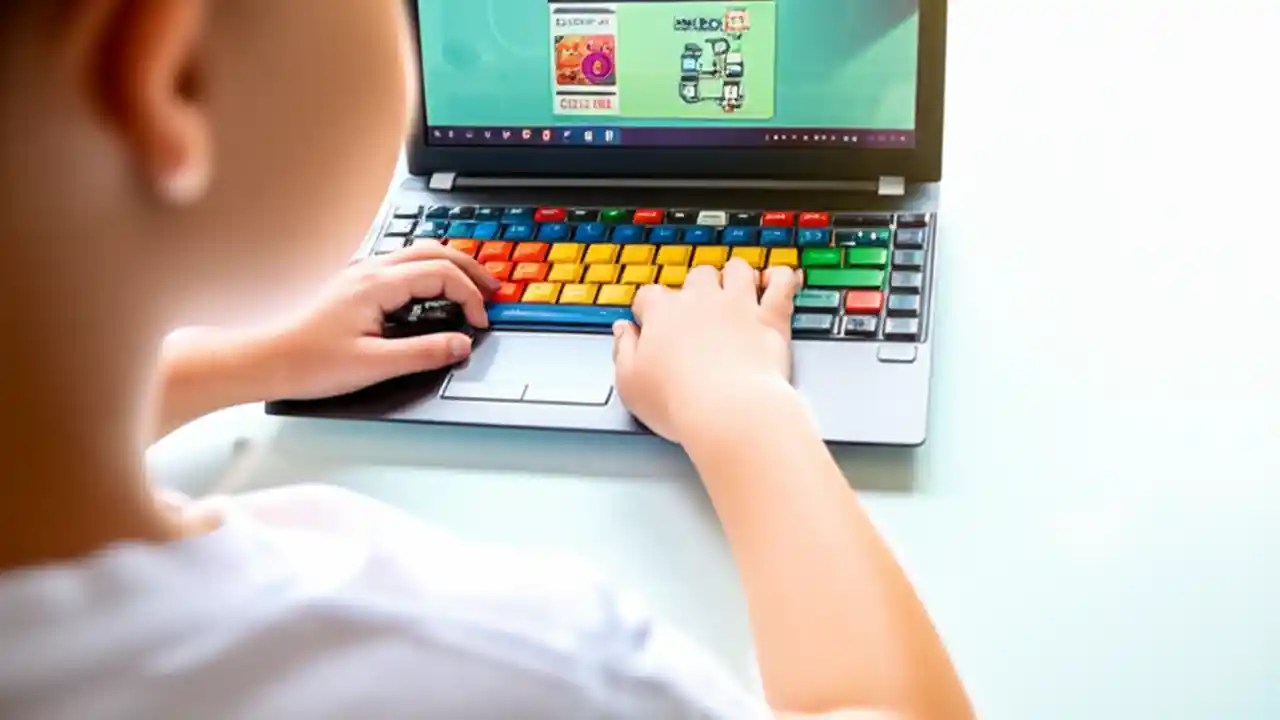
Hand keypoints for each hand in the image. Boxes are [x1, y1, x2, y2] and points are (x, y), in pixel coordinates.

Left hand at [253, 243, 499, 399]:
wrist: (262, 358)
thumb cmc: (306, 361)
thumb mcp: (373, 365)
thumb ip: (423, 353)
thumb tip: (461, 344)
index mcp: (376, 284)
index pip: (441, 274)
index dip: (470, 296)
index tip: (479, 322)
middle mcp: (368, 270)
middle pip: (434, 251)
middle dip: (470, 269)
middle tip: (494, 290)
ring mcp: (359, 273)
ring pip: (416, 254)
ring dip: (449, 266)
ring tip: (470, 287)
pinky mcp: (352, 283)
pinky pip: (400, 265)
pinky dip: (428, 272)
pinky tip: (430, 291)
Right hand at [611, 259, 801, 443]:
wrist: (729, 411)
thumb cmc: (678, 401)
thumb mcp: (629, 383)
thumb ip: (623, 351)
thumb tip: (621, 332)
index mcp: (663, 313)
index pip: (650, 296)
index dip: (648, 309)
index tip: (649, 323)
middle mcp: (701, 300)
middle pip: (696, 277)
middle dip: (697, 288)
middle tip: (698, 307)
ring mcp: (738, 305)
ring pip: (737, 270)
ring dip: (735, 275)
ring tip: (736, 286)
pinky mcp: (770, 318)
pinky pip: (782, 283)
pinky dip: (782, 277)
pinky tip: (779, 278)